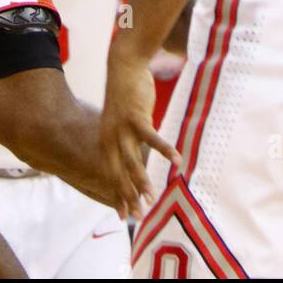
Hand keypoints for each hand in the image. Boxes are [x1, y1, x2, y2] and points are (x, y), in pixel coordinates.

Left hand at [100, 37, 180, 219]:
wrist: (123, 66)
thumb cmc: (126, 97)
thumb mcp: (120, 124)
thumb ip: (125, 142)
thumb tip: (133, 161)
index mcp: (105, 141)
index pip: (110, 174)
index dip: (116, 195)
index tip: (122, 216)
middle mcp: (110, 138)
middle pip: (119, 173)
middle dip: (128, 196)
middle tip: (138, 215)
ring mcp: (123, 128)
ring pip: (132, 160)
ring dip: (143, 181)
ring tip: (153, 198)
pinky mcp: (137, 116)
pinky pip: (152, 137)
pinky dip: (164, 149)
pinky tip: (176, 162)